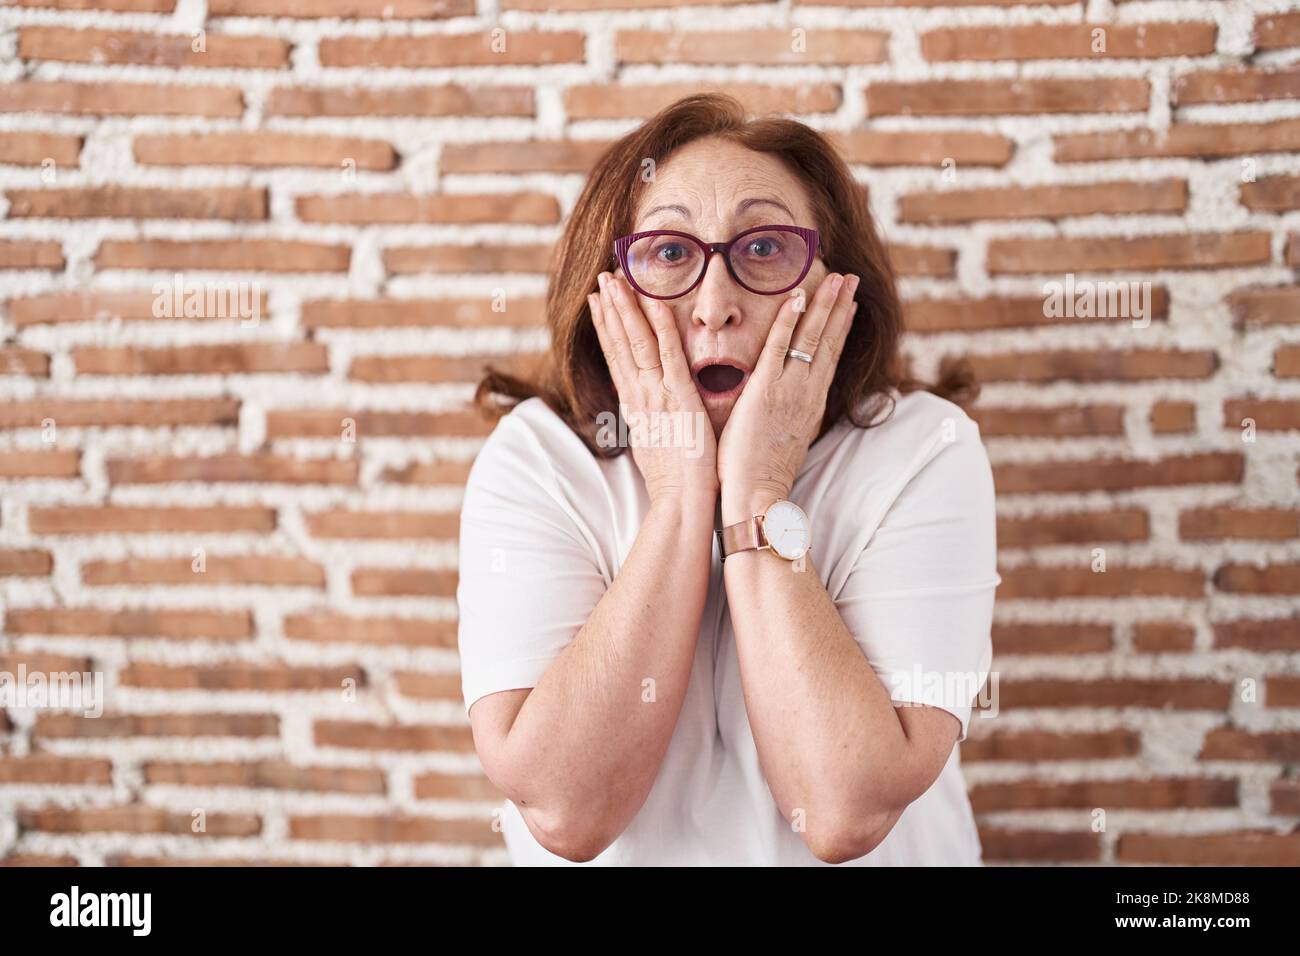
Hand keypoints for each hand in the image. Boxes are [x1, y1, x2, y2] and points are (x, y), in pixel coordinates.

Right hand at [589, 271, 718, 505]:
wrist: (681, 503)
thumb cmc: (676, 482)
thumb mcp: (657, 444)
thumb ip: (652, 421)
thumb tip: (649, 410)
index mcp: (636, 405)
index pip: (617, 358)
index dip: (606, 327)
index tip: (598, 302)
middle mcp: (640, 396)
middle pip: (619, 344)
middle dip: (609, 308)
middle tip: (600, 279)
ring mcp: (657, 395)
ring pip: (636, 343)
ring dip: (625, 308)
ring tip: (614, 280)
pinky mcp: (679, 397)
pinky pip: (668, 354)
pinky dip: (660, 327)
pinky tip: (653, 302)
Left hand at [717, 271, 858, 523]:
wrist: (758, 496)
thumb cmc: (762, 476)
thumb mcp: (784, 439)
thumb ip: (787, 416)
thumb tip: (785, 406)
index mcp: (811, 403)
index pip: (830, 357)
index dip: (840, 327)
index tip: (848, 303)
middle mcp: (807, 393)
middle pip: (830, 341)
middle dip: (840, 306)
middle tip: (850, 277)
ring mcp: (789, 390)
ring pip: (812, 338)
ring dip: (824, 304)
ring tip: (837, 277)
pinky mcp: (765, 391)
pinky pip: (779, 348)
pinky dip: (789, 321)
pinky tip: (798, 296)